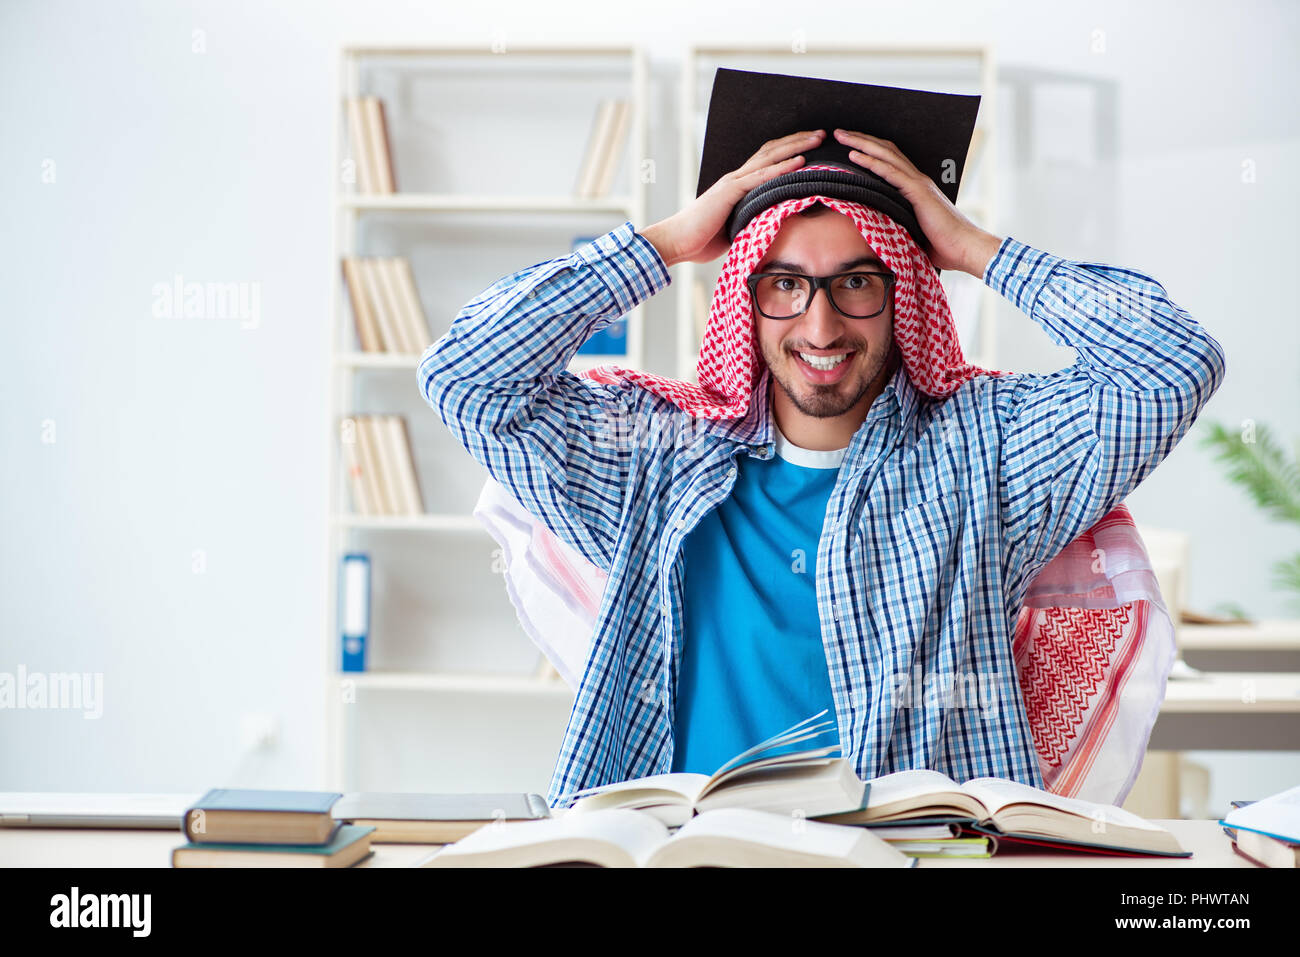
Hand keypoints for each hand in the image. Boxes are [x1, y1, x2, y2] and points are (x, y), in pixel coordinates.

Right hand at [641, 130, 825, 266]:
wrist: (676, 242)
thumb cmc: (700, 240)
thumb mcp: (733, 230)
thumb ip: (750, 223)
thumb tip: (768, 229)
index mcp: (736, 186)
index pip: (766, 161)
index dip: (788, 151)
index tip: (809, 147)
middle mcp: (735, 179)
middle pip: (771, 152)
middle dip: (798, 141)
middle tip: (821, 134)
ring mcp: (732, 183)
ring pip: (769, 158)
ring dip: (796, 147)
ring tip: (817, 139)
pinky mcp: (730, 192)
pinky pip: (761, 177)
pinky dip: (782, 168)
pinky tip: (800, 161)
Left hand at [832, 128, 1002, 276]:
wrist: (964, 248)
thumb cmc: (942, 245)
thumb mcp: (913, 231)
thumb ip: (898, 224)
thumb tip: (879, 232)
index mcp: (916, 186)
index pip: (890, 160)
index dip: (870, 149)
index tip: (850, 145)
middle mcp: (917, 179)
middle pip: (885, 151)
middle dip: (861, 139)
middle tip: (839, 132)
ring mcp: (918, 184)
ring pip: (885, 155)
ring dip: (861, 143)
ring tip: (841, 136)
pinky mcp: (918, 193)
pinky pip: (890, 173)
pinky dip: (871, 162)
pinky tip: (855, 155)